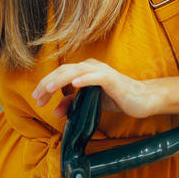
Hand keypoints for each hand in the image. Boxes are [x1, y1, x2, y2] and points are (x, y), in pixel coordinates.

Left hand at [31, 59, 161, 118]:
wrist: (141, 99)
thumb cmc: (116, 98)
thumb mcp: (89, 102)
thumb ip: (73, 103)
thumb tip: (55, 111)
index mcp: (85, 70)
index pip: (60, 74)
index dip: (46, 84)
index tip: (37, 98)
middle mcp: (91, 66)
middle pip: (64, 70)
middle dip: (48, 83)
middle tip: (37, 97)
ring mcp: (102, 71)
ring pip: (76, 71)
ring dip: (61, 80)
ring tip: (49, 88)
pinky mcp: (112, 79)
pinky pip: (96, 77)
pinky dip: (84, 80)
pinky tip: (74, 85)